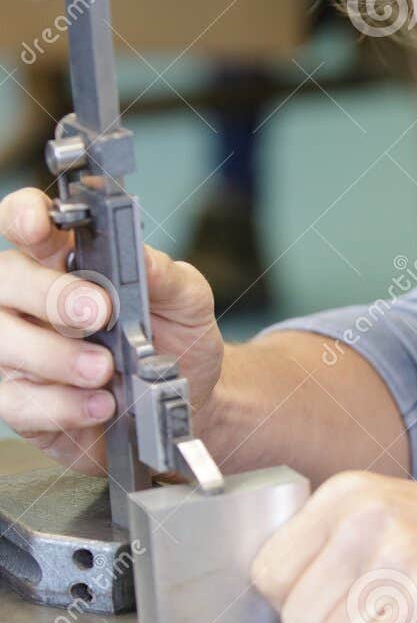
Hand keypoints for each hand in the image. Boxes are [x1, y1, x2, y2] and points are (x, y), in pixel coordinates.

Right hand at [0, 185, 222, 473]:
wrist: (191, 400)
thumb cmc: (177, 339)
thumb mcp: (186, 300)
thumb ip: (165, 275)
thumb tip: (141, 257)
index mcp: (62, 259)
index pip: (25, 222)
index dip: (24, 216)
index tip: (39, 225)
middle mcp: (30, 301)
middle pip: (5, 278)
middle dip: (47, 294)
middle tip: (96, 313)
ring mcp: (19, 351)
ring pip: (3, 341)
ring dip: (54, 356)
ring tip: (105, 369)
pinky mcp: (22, 401)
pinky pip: (16, 402)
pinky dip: (60, 405)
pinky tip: (99, 404)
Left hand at [250, 471, 416, 622]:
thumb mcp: (400, 520)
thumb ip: (336, 546)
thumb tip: (270, 595)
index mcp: (349, 492)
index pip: (268, 574)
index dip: (310, 606)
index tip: (359, 605)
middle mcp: (365, 516)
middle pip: (294, 620)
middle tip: (402, 618)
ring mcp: (396, 558)